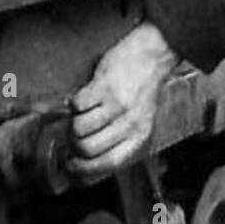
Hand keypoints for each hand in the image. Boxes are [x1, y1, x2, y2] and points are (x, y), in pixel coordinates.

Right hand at [68, 22, 178, 179]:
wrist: (152, 54)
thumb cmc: (141, 88)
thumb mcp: (139, 118)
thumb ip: (119, 137)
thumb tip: (86, 157)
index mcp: (140, 134)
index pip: (110, 163)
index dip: (86, 169)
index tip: (72, 166)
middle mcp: (130, 122)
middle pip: (88, 149)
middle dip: (74, 145)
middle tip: (73, 135)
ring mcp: (117, 104)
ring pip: (79, 129)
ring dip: (73, 123)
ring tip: (80, 115)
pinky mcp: (104, 87)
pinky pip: (77, 105)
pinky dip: (74, 103)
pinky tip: (83, 98)